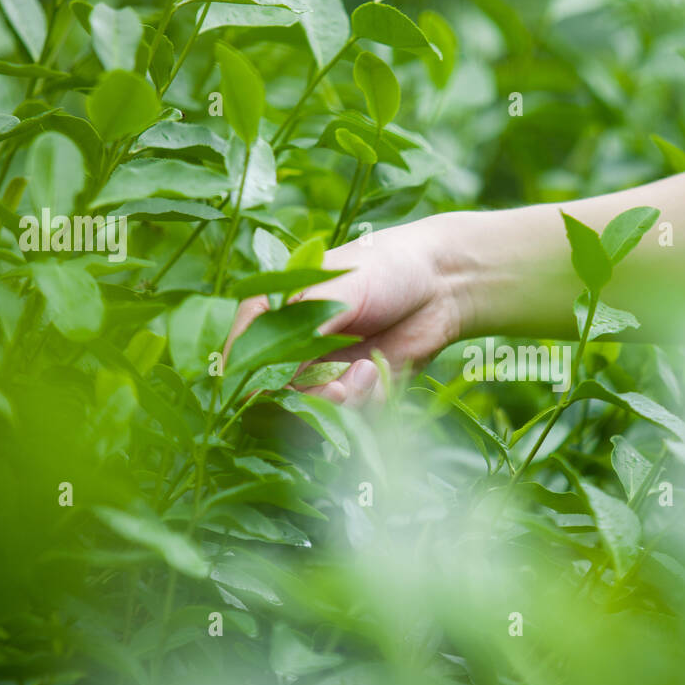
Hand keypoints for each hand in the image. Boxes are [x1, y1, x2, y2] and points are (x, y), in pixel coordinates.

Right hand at [225, 216, 465, 405]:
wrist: (441, 283)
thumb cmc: (385, 268)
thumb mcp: (339, 289)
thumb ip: (303, 328)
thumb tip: (273, 373)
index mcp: (272, 312)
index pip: (243, 354)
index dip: (252, 378)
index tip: (277, 389)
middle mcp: (290, 346)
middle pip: (271, 395)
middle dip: (302, 400)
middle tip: (336, 389)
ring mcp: (320, 371)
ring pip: (307, 412)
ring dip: (334, 404)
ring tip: (365, 374)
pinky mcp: (352, 390)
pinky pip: (344, 416)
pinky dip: (359, 404)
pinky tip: (376, 374)